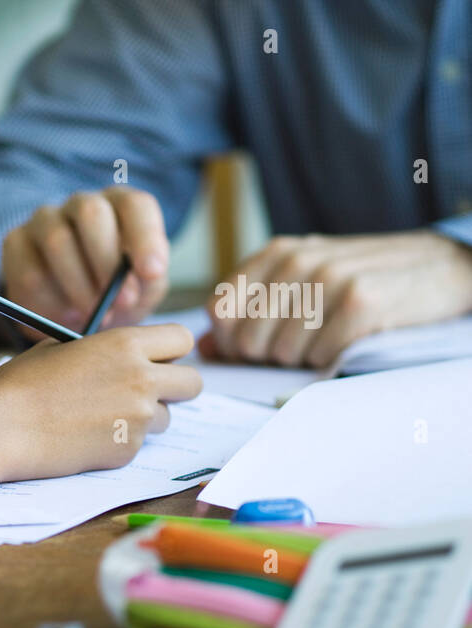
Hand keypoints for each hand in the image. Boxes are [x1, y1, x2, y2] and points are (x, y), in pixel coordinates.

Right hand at [0, 324, 201, 476]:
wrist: (2, 427)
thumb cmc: (22, 385)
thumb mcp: (59, 348)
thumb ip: (100, 349)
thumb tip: (119, 354)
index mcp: (125, 344)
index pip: (182, 339)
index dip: (171, 350)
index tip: (157, 359)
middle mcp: (141, 379)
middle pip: (193, 382)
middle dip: (176, 388)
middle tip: (148, 392)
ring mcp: (138, 417)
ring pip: (166, 418)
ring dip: (144, 417)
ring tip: (101, 417)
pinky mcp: (128, 450)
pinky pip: (138, 443)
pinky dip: (118, 441)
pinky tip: (85, 436)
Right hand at [1, 187, 170, 338]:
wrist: (77, 314)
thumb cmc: (118, 294)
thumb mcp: (144, 290)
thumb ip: (147, 281)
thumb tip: (137, 280)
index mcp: (121, 205)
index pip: (134, 205)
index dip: (144, 237)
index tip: (151, 273)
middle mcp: (82, 204)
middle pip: (91, 213)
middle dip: (107, 262)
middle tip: (119, 302)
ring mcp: (44, 220)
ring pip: (57, 241)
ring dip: (78, 286)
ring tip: (92, 314)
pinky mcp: (15, 243)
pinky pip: (30, 271)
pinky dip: (50, 302)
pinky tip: (63, 315)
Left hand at [204, 230, 471, 367]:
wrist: (438, 267)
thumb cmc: (360, 280)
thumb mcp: (302, 282)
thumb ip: (249, 311)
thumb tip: (204, 346)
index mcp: (276, 252)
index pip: (219, 311)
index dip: (230, 340)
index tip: (255, 345)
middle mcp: (298, 260)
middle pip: (246, 340)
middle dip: (267, 356)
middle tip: (300, 343)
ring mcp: (329, 279)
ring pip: (281, 353)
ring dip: (303, 358)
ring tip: (328, 335)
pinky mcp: (359, 304)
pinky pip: (318, 356)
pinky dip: (330, 359)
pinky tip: (347, 339)